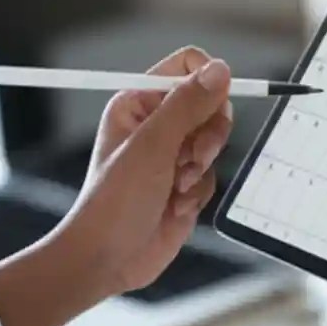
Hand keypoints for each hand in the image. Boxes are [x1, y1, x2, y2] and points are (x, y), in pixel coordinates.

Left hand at [0, 47, 231, 325]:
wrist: (107, 257)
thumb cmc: (114, 201)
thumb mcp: (153, 145)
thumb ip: (188, 105)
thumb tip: (219, 70)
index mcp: (138, 103)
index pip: (185, 68)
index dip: (206, 84)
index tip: (211, 108)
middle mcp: (155, 124)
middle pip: (209, 105)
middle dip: (208, 135)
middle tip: (192, 157)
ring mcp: (170, 155)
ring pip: (214, 142)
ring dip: (201, 168)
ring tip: (177, 187)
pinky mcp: (183, 184)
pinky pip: (212, 173)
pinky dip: (199, 191)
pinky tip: (175, 206)